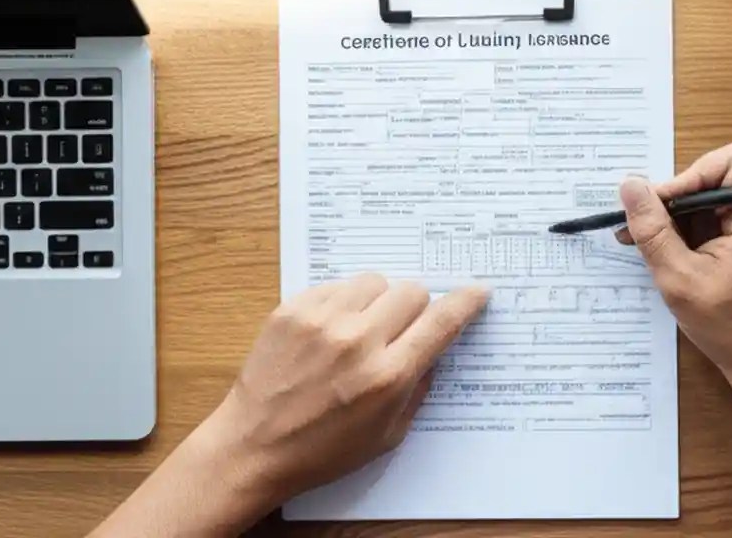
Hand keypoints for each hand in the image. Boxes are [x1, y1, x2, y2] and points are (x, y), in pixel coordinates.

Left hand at [203, 274, 488, 506]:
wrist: (254, 446)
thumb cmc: (322, 450)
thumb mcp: (388, 434)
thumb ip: (418, 387)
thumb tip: (435, 348)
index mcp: (388, 376)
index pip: (441, 321)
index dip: (465, 302)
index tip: (477, 292)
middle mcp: (358, 341)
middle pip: (411, 291)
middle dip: (415, 308)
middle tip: (400, 330)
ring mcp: (321, 320)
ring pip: (374, 281)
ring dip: (377, 301)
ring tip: (361, 329)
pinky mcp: (291, 310)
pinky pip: (335, 286)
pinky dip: (341, 303)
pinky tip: (330, 331)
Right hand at [617, 142, 731, 381]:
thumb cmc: (729, 330)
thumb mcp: (678, 279)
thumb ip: (653, 230)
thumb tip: (630, 186)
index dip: (691, 174)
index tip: (662, 208)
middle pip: (726, 181)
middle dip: (684, 202)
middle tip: (652, 230)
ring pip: (728, 204)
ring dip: (693, 222)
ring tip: (668, 252)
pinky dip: (709, 235)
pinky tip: (690, 262)